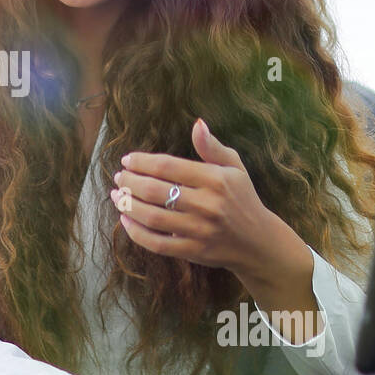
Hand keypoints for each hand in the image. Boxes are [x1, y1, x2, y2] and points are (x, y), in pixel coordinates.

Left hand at [109, 118, 314, 301]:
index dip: (142, 162)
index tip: (127, 160)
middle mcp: (207, 205)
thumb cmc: (241, 198)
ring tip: (116, 195)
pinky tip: (126, 219)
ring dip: (128, 205)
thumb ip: (212, 147)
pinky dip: (136, 232)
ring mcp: (199, 230)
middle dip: (130, 182)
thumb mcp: (234, 168)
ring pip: (152, 217)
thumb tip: (197, 123)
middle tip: (119, 177)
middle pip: (155, 191)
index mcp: (215, 179)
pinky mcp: (193, 251)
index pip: (168, 167)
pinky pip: (156, 243)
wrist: (258, 242)